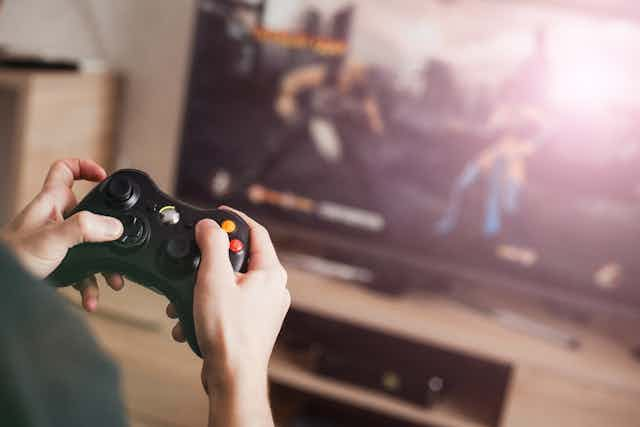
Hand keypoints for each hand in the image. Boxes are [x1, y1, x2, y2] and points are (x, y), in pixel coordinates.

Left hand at [0, 159, 124, 310]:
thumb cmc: (11, 259)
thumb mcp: (51, 238)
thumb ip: (84, 228)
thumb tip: (113, 226)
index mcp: (50, 203)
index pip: (66, 170)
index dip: (86, 168)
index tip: (105, 178)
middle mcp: (55, 219)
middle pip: (89, 211)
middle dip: (108, 227)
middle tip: (118, 237)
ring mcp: (57, 241)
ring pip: (90, 245)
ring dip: (104, 264)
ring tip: (113, 279)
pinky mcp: (58, 262)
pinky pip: (83, 271)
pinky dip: (91, 285)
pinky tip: (92, 298)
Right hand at [166, 208, 288, 426]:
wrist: (233, 376)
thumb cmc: (229, 332)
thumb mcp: (214, 279)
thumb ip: (212, 246)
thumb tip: (210, 226)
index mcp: (271, 273)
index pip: (257, 232)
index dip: (236, 219)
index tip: (219, 213)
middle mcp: (273, 288)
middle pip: (240, 258)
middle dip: (211, 261)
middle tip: (195, 262)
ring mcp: (264, 307)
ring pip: (230, 284)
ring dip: (204, 288)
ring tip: (188, 298)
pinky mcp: (251, 323)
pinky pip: (228, 304)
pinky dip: (208, 306)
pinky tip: (192, 318)